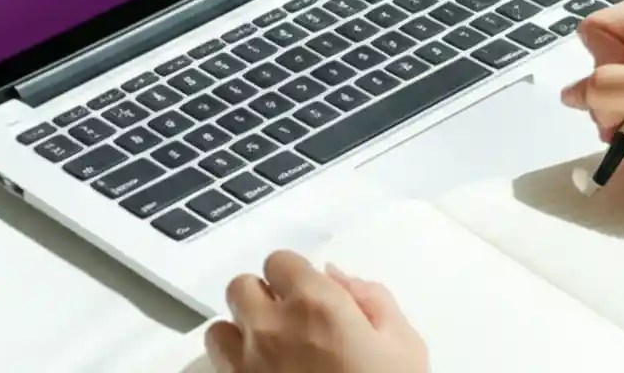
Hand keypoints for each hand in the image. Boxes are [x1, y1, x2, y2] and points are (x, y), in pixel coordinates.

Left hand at [204, 251, 427, 372]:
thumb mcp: (405, 344)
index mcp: (317, 304)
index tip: (309, 294)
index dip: (295, 276)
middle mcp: (272, 328)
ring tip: (268, 351)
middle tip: (289, 320)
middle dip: (263, 298)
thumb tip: (339, 277)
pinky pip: (218, 367)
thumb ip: (373, 298)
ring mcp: (248, 365)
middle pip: (241, 287)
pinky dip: (233, 366)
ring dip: (240, 333)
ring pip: (220, 329)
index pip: (280, 261)